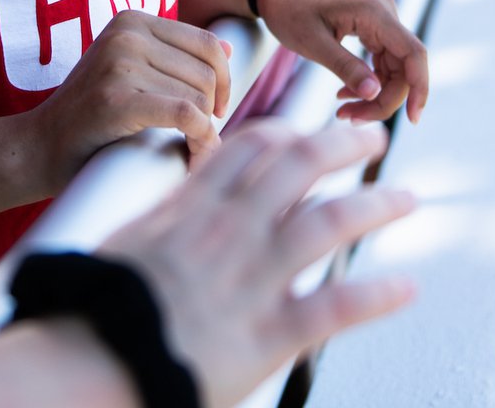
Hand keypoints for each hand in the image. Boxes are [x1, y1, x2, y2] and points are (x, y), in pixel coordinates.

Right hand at [30, 11, 230, 187]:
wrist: (38, 147)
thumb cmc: (90, 115)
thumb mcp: (129, 70)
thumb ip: (174, 56)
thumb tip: (229, 46)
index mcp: (131, 21)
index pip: (206, 45)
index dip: (223, 80)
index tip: (214, 110)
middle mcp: (126, 34)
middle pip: (205, 73)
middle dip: (211, 110)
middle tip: (197, 138)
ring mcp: (119, 64)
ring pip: (198, 97)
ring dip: (205, 132)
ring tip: (190, 151)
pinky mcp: (117, 100)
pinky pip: (185, 115)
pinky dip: (200, 139)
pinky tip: (195, 155)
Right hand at [100, 122, 417, 407]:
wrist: (87, 362)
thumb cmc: (95, 310)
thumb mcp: (126, 244)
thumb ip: (166, 221)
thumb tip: (184, 206)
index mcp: (192, 209)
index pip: (251, 147)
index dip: (290, 133)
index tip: (310, 132)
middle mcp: (229, 234)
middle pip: (300, 166)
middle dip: (343, 145)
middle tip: (372, 138)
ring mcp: (251, 281)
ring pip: (329, 223)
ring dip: (374, 205)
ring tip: (407, 198)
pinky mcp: (267, 335)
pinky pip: (334, 307)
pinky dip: (376, 295)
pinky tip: (406, 287)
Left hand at [256, 0, 428, 123]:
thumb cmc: (289, 9)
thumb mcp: (312, 43)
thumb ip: (345, 67)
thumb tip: (376, 94)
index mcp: (374, 12)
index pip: (414, 53)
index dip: (420, 88)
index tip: (413, 120)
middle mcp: (385, 12)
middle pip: (403, 68)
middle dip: (382, 100)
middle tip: (348, 119)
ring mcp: (381, 19)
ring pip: (393, 68)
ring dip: (374, 95)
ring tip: (343, 112)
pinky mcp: (373, 27)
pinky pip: (382, 61)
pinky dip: (367, 82)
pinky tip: (344, 94)